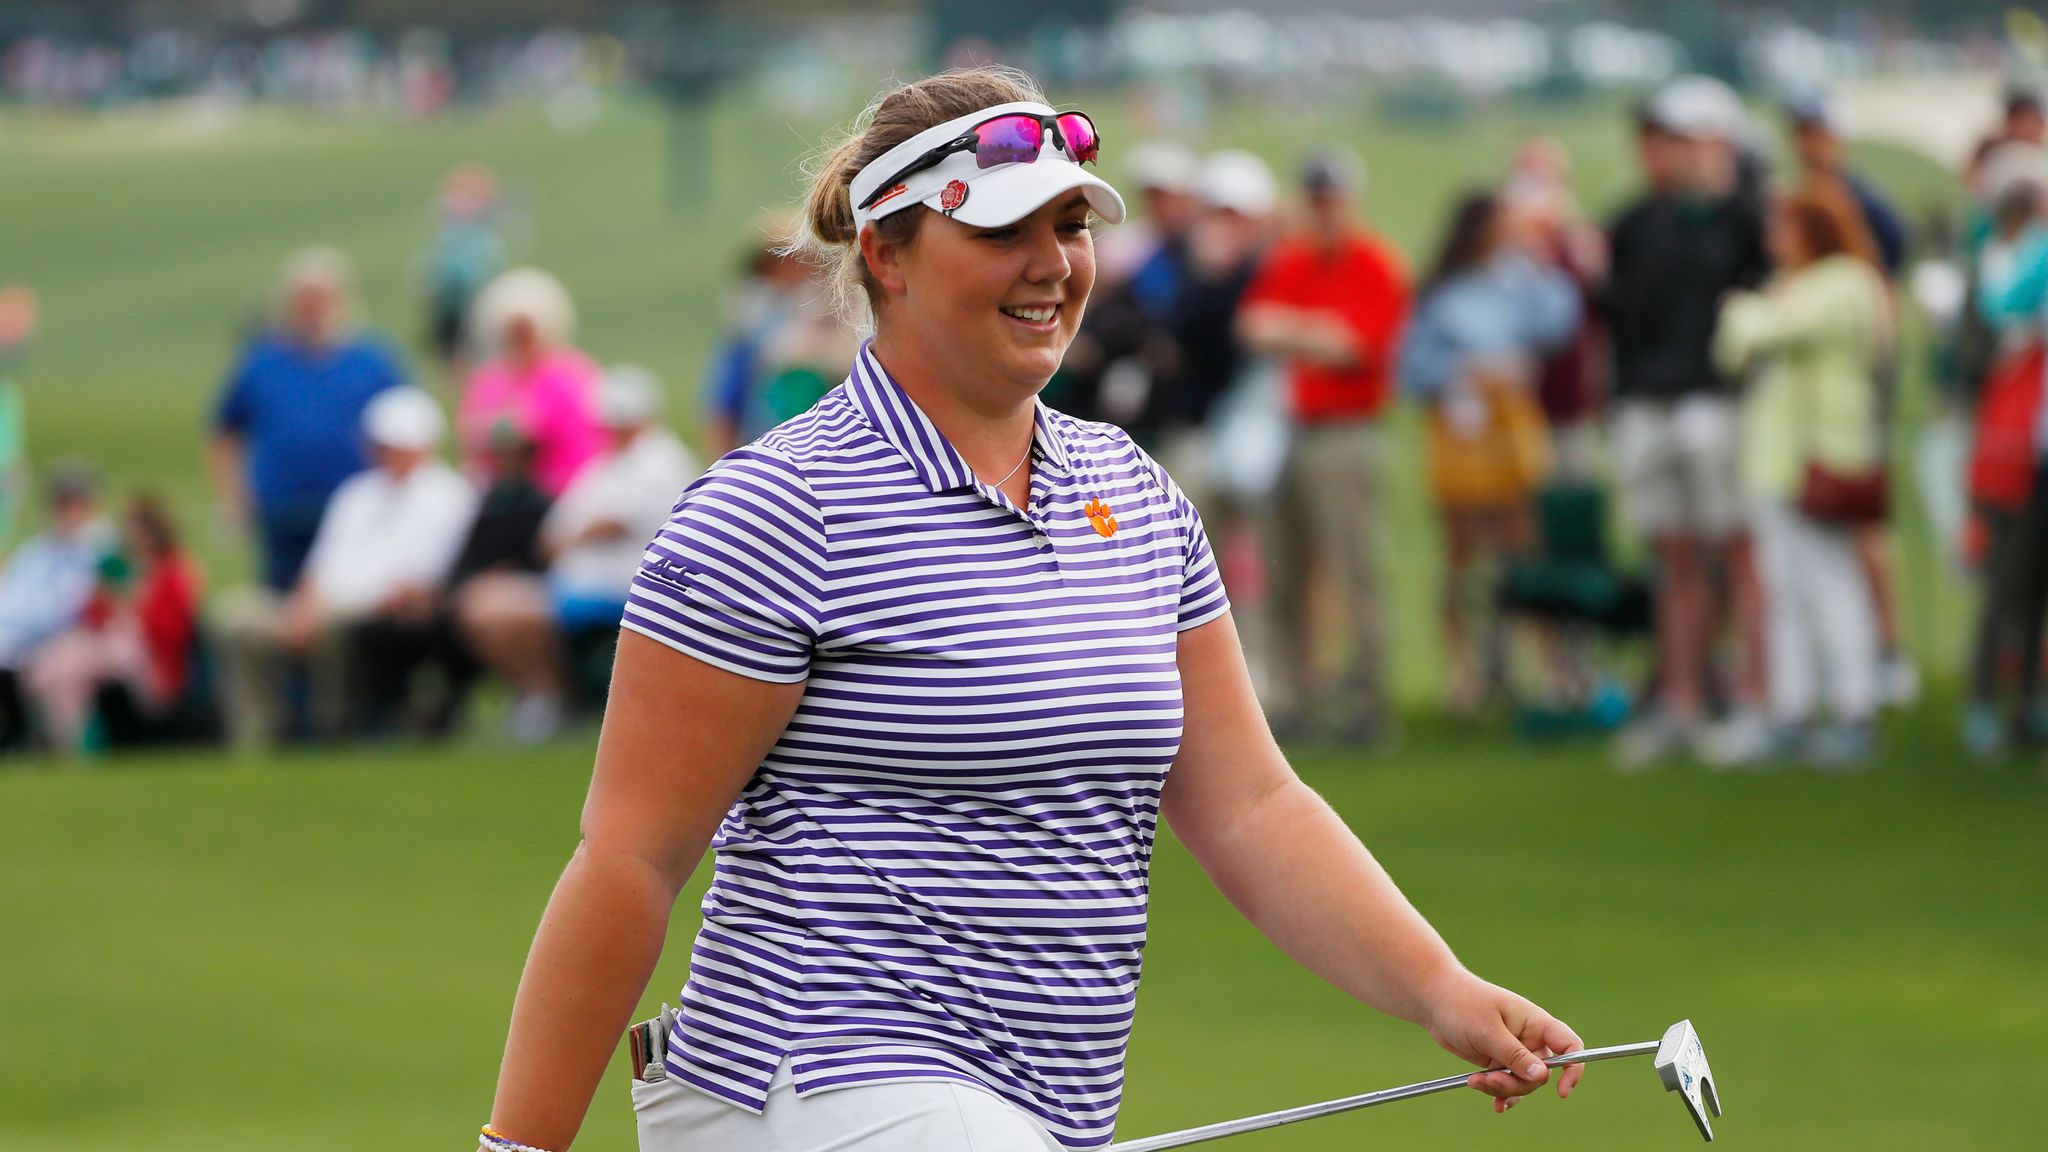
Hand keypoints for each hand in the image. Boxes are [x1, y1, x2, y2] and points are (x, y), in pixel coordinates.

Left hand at [1422, 971, 1583, 1113]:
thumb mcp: (1488, 1030)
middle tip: (1492, 1080)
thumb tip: (1542, 1076)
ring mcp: (1513, 1051)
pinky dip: (1499, 1093)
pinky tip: (1494, 1104)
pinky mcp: (1497, 1061)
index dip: (1572, 1068)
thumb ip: (1514, 1054)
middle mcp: (1528, 1038)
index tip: (1561, 1091)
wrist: (1434, 1000)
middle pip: (1541, 1074)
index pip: (1569, 1045)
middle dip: (1518, 1084)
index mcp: (1535, 1023)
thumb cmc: (1463, 1004)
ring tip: (1476, 1082)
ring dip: (1503, 1089)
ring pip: (1522, 1083)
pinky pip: (1507, 1084)